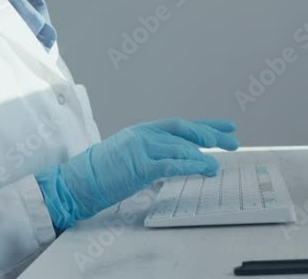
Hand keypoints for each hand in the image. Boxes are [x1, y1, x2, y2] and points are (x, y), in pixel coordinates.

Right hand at [36, 118, 237, 231]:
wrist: (74, 183)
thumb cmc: (101, 174)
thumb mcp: (130, 155)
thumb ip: (153, 153)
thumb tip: (180, 158)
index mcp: (143, 131)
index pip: (181, 124)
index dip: (207, 124)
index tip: (228, 127)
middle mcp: (144, 134)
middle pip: (186, 130)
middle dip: (212, 135)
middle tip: (233, 142)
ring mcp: (141, 148)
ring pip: (181, 147)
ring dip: (203, 156)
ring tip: (217, 164)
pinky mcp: (138, 165)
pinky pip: (172, 164)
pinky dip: (191, 165)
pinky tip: (204, 168)